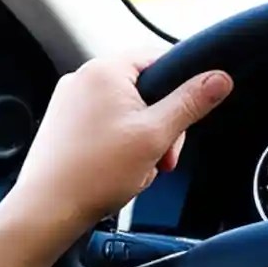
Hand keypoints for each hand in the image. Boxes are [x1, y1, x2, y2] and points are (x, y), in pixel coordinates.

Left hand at [8, 52, 232, 229]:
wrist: (48, 209)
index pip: (158, 57)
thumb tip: (219, 79)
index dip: (180, 86)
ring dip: (143, 137)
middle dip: (162, 123)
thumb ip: (191, 103)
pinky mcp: (63, 124)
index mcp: (105, 70)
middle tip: (164, 154)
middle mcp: (83, 78)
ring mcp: (69, 101)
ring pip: (126, 109)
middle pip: (144, 88)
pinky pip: (105, 123)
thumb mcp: (157, 135)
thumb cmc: (95, 173)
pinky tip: (120, 168)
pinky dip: (121, 143)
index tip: (188, 114)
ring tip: (139, 166)